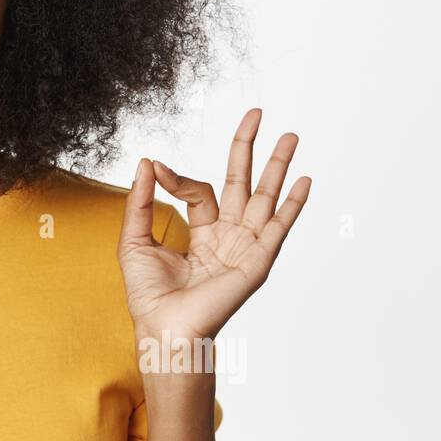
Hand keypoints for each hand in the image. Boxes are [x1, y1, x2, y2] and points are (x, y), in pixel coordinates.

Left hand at [117, 107, 309, 347]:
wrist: (163, 327)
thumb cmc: (149, 295)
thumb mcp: (135, 239)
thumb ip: (141, 201)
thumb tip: (146, 163)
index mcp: (202, 231)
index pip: (200, 190)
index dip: (177, 177)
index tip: (155, 168)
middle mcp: (228, 235)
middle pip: (242, 182)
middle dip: (250, 149)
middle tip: (256, 113)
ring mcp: (245, 246)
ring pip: (264, 197)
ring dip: (278, 166)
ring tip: (290, 136)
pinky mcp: (257, 260)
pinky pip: (279, 227)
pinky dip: (294, 204)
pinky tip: (304, 180)